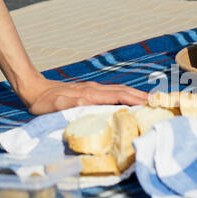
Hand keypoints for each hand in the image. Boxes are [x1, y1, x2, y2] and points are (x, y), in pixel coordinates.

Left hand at [17, 75, 148, 115]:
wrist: (34, 89)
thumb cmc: (44, 102)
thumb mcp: (56, 107)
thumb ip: (72, 107)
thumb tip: (89, 107)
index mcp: (89, 95)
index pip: (118, 96)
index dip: (135, 100)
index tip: (152, 105)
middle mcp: (95, 90)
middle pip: (124, 92)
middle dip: (143, 98)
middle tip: (162, 105)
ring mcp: (94, 89)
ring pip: (121, 91)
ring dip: (137, 96)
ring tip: (154, 104)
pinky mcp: (91, 91)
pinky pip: (114, 93)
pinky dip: (127, 96)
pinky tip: (133, 102)